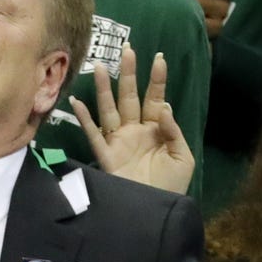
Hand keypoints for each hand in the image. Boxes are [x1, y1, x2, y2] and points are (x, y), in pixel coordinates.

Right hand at [73, 48, 192, 194]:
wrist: (156, 211)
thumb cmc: (172, 186)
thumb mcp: (183, 158)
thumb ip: (174, 132)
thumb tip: (164, 108)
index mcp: (156, 129)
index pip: (156, 98)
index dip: (157, 79)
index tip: (159, 58)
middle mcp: (135, 130)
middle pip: (130, 97)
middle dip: (128, 74)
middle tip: (128, 50)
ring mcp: (119, 141)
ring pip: (110, 109)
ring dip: (104, 89)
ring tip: (99, 66)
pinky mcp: (107, 156)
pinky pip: (93, 134)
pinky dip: (84, 119)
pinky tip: (78, 102)